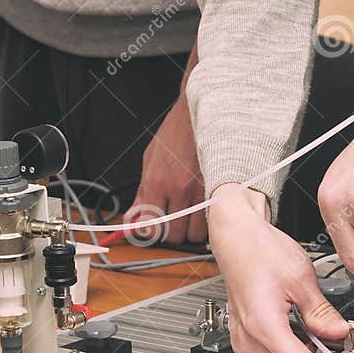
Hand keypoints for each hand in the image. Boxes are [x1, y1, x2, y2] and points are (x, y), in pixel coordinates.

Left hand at [128, 97, 204, 243]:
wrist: (201, 117)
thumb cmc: (176, 135)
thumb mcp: (149, 161)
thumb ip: (142, 193)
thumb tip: (135, 216)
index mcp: (158, 182)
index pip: (150, 226)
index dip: (149, 234)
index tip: (150, 231)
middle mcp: (179, 190)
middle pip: (173, 235)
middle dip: (170, 234)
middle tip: (170, 224)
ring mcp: (201, 192)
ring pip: (195, 234)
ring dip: (190, 231)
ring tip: (188, 219)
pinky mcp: (218, 191)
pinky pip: (211, 221)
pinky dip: (206, 223)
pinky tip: (202, 213)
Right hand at [209, 184, 353, 352]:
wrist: (237, 238)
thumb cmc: (260, 250)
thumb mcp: (301, 278)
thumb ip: (323, 313)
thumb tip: (342, 333)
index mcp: (263, 325)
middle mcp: (249, 341)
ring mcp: (245, 343)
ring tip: (333, 349)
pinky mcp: (247, 340)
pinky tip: (314, 344)